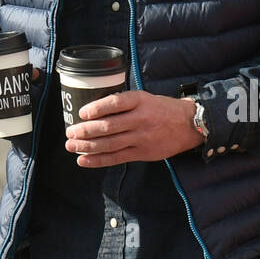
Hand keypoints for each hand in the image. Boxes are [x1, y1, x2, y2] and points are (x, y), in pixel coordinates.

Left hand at [66, 90, 199, 165]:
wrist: (189, 125)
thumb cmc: (162, 109)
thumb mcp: (145, 98)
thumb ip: (124, 104)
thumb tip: (93, 111)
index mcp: (140, 101)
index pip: (115, 103)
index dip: (97, 108)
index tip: (82, 113)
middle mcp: (141, 119)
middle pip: (109, 127)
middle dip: (86, 131)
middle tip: (70, 133)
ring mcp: (142, 138)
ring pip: (110, 144)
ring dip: (87, 146)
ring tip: (71, 146)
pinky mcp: (142, 153)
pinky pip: (116, 158)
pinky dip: (97, 160)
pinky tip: (83, 160)